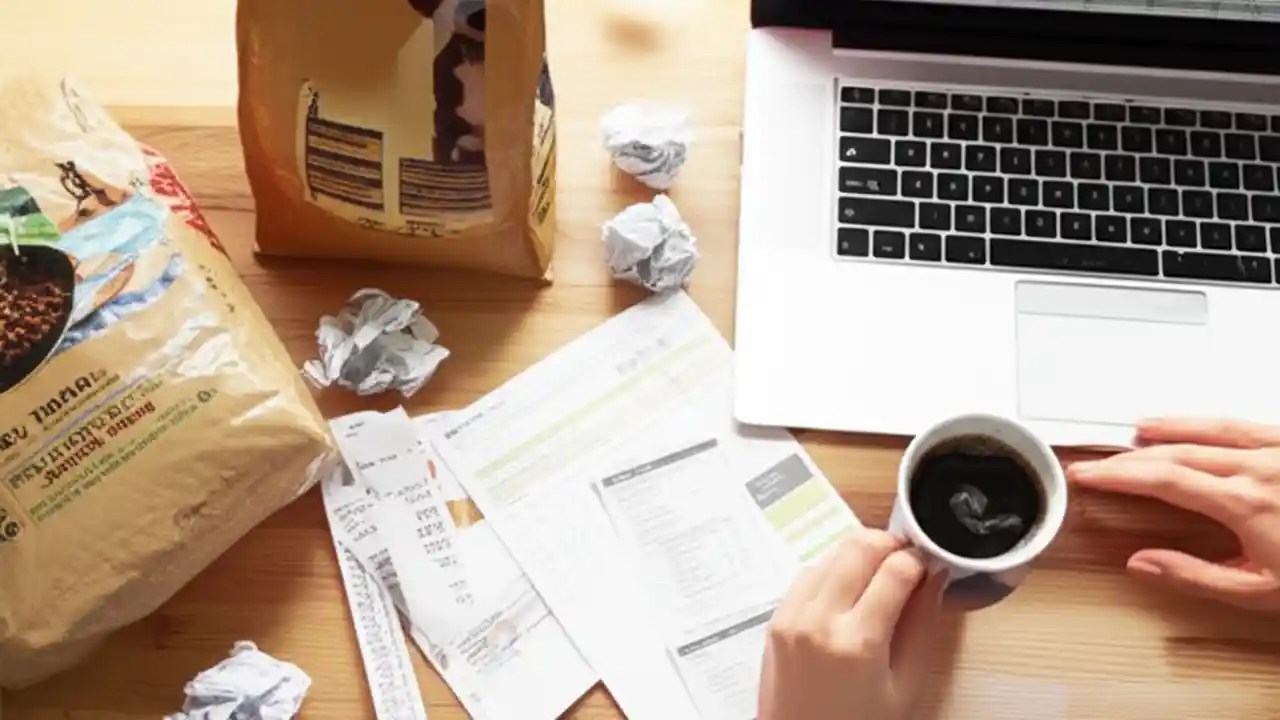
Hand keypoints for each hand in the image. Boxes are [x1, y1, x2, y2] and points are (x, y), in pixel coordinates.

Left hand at [758, 528, 941, 719]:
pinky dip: (831, 570)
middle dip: (889, 544)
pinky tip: (847, 590)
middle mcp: (820, 620)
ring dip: (858, 554)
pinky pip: (806, 574)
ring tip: (878, 576)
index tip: (929, 564)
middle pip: (858, 547)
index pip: (896, 570)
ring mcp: (792, 616)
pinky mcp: (775, 619)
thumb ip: (921, 627)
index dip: (919, 559)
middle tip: (906, 560)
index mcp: (858, 642)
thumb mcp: (905, 687)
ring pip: (830, 553)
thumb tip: (934, 578)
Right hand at [1069, 418, 1279, 610]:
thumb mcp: (1263, 593)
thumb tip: (1143, 564)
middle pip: (1180, 452)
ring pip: (1214, 429)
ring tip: (1144, 428)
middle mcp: (1260, 468)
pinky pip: (1249, 424)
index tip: (1089, 474)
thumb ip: (1197, 576)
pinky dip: (1216, 423)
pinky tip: (1208, 426)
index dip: (1119, 475)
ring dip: (1173, 427)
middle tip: (1103, 461)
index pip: (1163, 479)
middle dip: (1134, 456)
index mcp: (1244, 503)